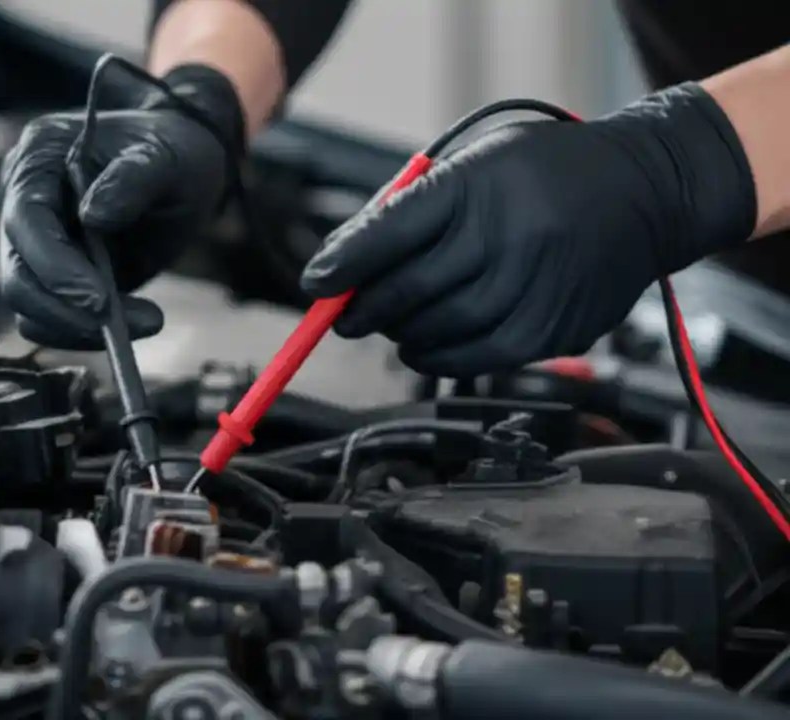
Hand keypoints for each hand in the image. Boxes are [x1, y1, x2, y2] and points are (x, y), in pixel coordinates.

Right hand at [0, 65, 241, 349]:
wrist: (181, 173)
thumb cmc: (171, 151)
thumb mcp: (165, 157)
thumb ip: (132, 178)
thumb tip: (94, 216)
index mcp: (38, 159)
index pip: (27, 218)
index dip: (54, 264)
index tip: (97, 299)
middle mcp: (23, 203)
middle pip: (18, 273)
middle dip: (64, 309)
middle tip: (120, 327)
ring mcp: (34, 245)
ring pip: (30, 307)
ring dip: (80, 328)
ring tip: (148, 320)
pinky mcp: (54, 279)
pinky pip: (54, 320)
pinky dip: (89, 332)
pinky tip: (137, 321)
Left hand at [301, 83, 755, 376]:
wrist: (646, 190)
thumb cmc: (544, 174)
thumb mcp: (476, 164)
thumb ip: (410, 211)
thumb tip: (341, 265)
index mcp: (479, 184)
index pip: (392, 230)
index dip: (344, 264)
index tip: (316, 283)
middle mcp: (509, 235)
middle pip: (409, 289)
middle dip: (361, 309)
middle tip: (343, 316)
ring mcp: (536, 284)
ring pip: (439, 330)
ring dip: (399, 335)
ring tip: (391, 325)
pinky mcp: (556, 325)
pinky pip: (479, 356)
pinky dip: (439, 359)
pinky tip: (424, 348)